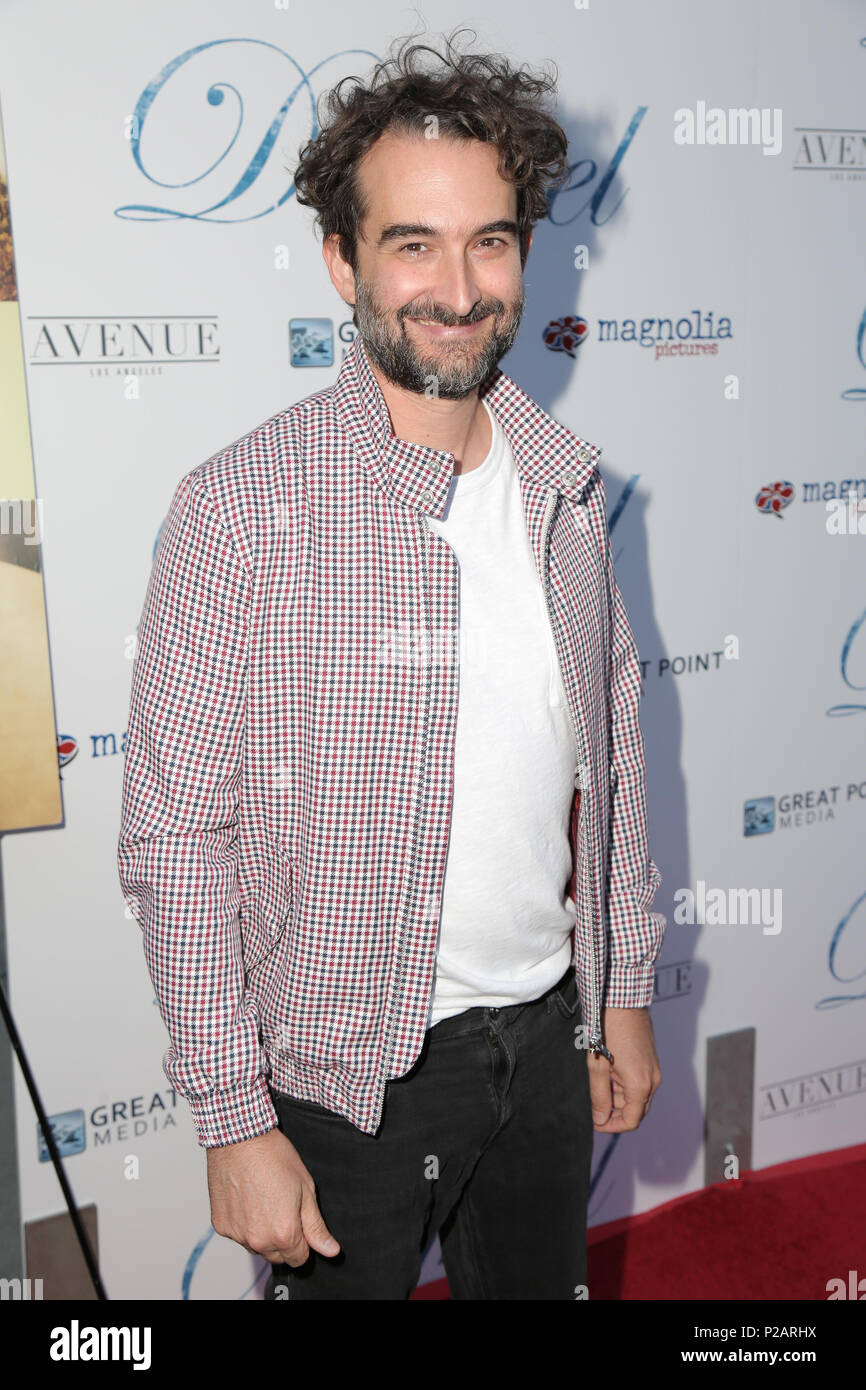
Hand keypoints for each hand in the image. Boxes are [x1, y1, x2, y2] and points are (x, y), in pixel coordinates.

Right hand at [206, 1126, 340, 1265]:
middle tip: (282, 1207)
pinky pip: (237, 1234)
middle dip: (283, 1239)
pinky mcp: (221, 1225)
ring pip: (256, 1247)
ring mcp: (237, 1234)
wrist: (240, 1138)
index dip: (303, 1241)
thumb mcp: (306, 1189)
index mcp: (284, 1234)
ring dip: (262, 1233)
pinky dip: (243, 1223)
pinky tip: (247, 1199)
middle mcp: (258, 1241)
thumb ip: (316, 1226)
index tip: (300, 1222)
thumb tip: (331, 1250)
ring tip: (264, 1200)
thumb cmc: (273, 1157)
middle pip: (277, 1256)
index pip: (298, 1259)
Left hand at [587, 1006, 660, 1132]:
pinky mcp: (650, 1059)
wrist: (621, 999)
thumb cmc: (606, 1029)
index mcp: (641, 1085)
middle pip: (635, 1110)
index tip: (594, 1121)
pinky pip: (638, 1081)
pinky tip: (606, 1069)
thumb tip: (600, 1119)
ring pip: (636, 1095)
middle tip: (592, 1102)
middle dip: (613, 1110)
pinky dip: (622, 1083)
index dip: (611, 1125)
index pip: (631, 1121)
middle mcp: (653, 1080)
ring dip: (616, 1094)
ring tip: (597, 1078)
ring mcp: (653, 1069)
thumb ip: (598, 1095)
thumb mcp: (596, 1065)